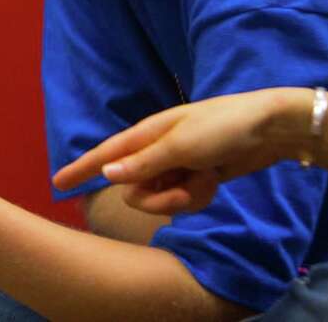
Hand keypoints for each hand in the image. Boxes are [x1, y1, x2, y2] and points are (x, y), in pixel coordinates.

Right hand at [52, 90, 295, 214]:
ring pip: (159, 198)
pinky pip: (182, 200)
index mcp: (146, 136)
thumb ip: (143, 163)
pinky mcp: (194, 178)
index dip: (80, 169)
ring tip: (206, 179)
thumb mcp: (181, 145)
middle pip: (134, 190)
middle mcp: (155, 152)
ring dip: (183, 197)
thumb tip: (106, 173)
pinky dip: (198, 196)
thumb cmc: (223, 127)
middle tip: (184, 188)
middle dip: (158, 198)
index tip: (57, 184)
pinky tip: (215, 181)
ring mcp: (175, 166)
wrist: (270, 129)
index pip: (104, 155)